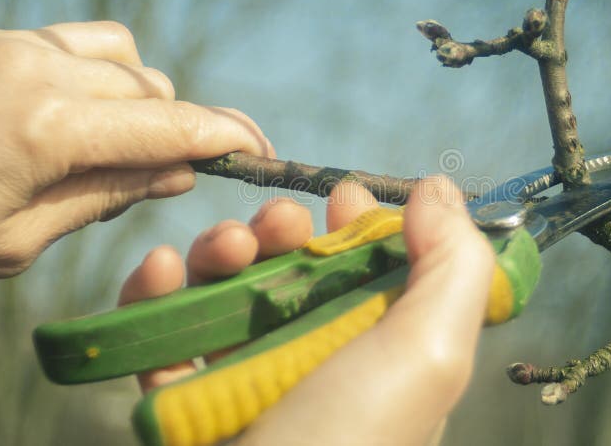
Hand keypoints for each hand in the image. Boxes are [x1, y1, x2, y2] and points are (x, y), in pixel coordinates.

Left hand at [0, 22, 272, 277]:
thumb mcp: (13, 239)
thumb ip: (103, 197)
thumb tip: (181, 174)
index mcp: (48, 130)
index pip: (173, 127)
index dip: (229, 139)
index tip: (262, 152)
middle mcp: (40, 70)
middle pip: (156, 91)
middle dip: (174, 132)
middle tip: (159, 177)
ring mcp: (19, 43)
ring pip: (128, 58)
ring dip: (141, 99)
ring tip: (111, 142)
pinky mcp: (2, 36)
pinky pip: (85, 39)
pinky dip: (107, 69)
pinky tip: (83, 106)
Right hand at [119, 177, 494, 445]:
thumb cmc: (349, 444)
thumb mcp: (429, 354)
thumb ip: (454, 265)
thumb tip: (437, 190)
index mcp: (383, 356)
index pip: (374, 274)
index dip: (360, 228)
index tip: (342, 196)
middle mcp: (320, 368)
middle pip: (296, 275)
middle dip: (282, 232)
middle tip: (273, 225)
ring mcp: (249, 384)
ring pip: (228, 293)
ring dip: (219, 252)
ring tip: (219, 248)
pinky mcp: (185, 403)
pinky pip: (165, 335)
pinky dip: (156, 295)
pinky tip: (159, 270)